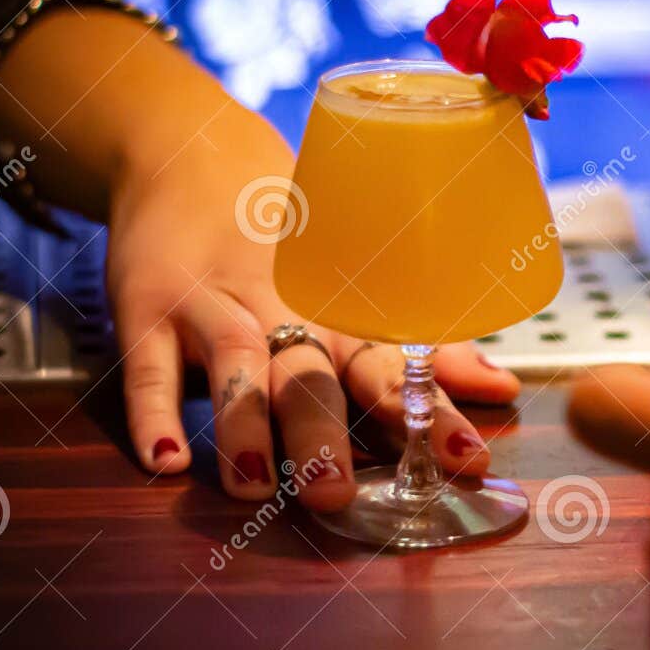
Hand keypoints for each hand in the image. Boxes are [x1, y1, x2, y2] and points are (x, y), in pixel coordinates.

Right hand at [105, 102, 519, 508]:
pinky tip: (165, 460)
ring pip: (234, 368)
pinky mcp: (147, 309)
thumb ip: (425, 352)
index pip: (393, 370)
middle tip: (335, 494)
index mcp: (342, 317)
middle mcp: (283, 312)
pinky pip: (146, 367)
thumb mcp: (358, 292)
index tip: (465, 457)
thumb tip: (504, 388)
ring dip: (243, 425)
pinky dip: (152, 413)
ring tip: (252, 485)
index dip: (430, 414)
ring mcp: (213, 309)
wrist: (190, 156)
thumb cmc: (290, 243)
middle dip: (323, 435)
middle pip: (310, 377)